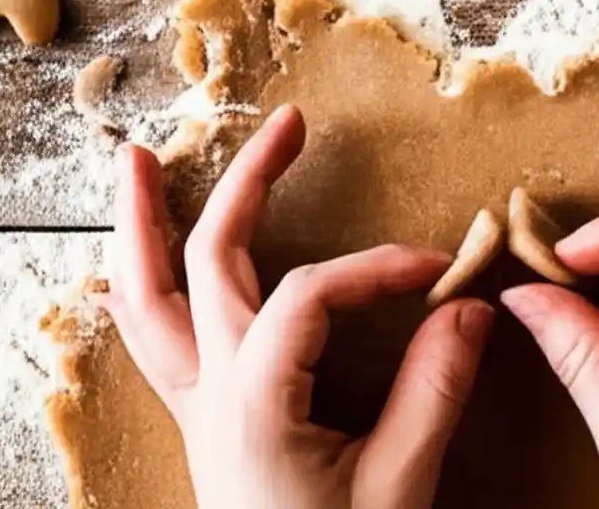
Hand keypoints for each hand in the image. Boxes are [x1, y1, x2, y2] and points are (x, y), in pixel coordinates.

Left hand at [98, 105, 494, 508]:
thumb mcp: (399, 485)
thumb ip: (432, 392)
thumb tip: (468, 311)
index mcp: (256, 404)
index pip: (312, 294)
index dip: (376, 266)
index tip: (437, 270)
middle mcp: (210, 393)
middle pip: (207, 262)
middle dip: (245, 184)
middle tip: (288, 125)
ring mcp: (194, 406)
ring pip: (143, 299)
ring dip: (141, 225)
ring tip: (133, 161)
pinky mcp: (199, 419)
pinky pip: (147, 339)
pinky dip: (135, 287)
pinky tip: (129, 264)